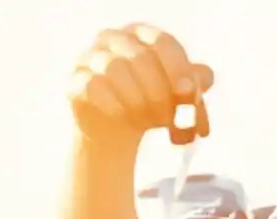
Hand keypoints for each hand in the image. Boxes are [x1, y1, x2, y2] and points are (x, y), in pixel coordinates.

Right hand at [68, 23, 213, 143]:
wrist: (118, 126)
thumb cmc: (154, 102)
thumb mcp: (180, 93)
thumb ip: (196, 81)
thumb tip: (202, 77)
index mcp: (143, 34)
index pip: (163, 42)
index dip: (178, 68)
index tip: (187, 94)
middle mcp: (114, 38)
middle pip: (141, 58)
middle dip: (159, 93)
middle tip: (167, 118)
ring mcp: (90, 56)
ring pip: (116, 69)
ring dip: (137, 101)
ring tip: (145, 119)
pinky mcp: (75, 80)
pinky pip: (94, 87)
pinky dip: (114, 106)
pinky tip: (123, 117)